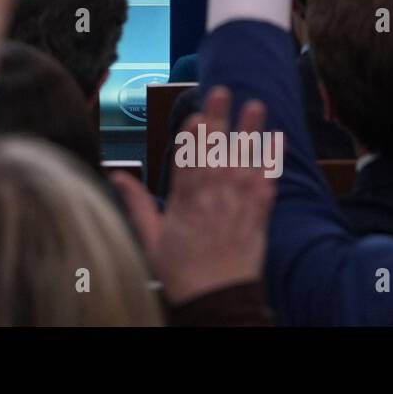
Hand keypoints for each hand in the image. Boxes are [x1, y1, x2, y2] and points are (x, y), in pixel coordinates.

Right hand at [112, 87, 275, 304]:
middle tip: (222, 91)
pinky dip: (271, 164)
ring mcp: (238, 208)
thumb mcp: (150, 238)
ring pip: (244, 164)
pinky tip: (276, 143)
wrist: (218, 302)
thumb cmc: (181, 271)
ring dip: (250, 134)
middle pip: (215, 154)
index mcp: (184, 205)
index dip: (192, 140)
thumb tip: (117, 175)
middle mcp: (213, 201)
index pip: (187, 164)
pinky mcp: (258, 218)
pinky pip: (267, 187)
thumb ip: (136, 204)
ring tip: (255, 105)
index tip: (195, 116)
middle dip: (219, 122)